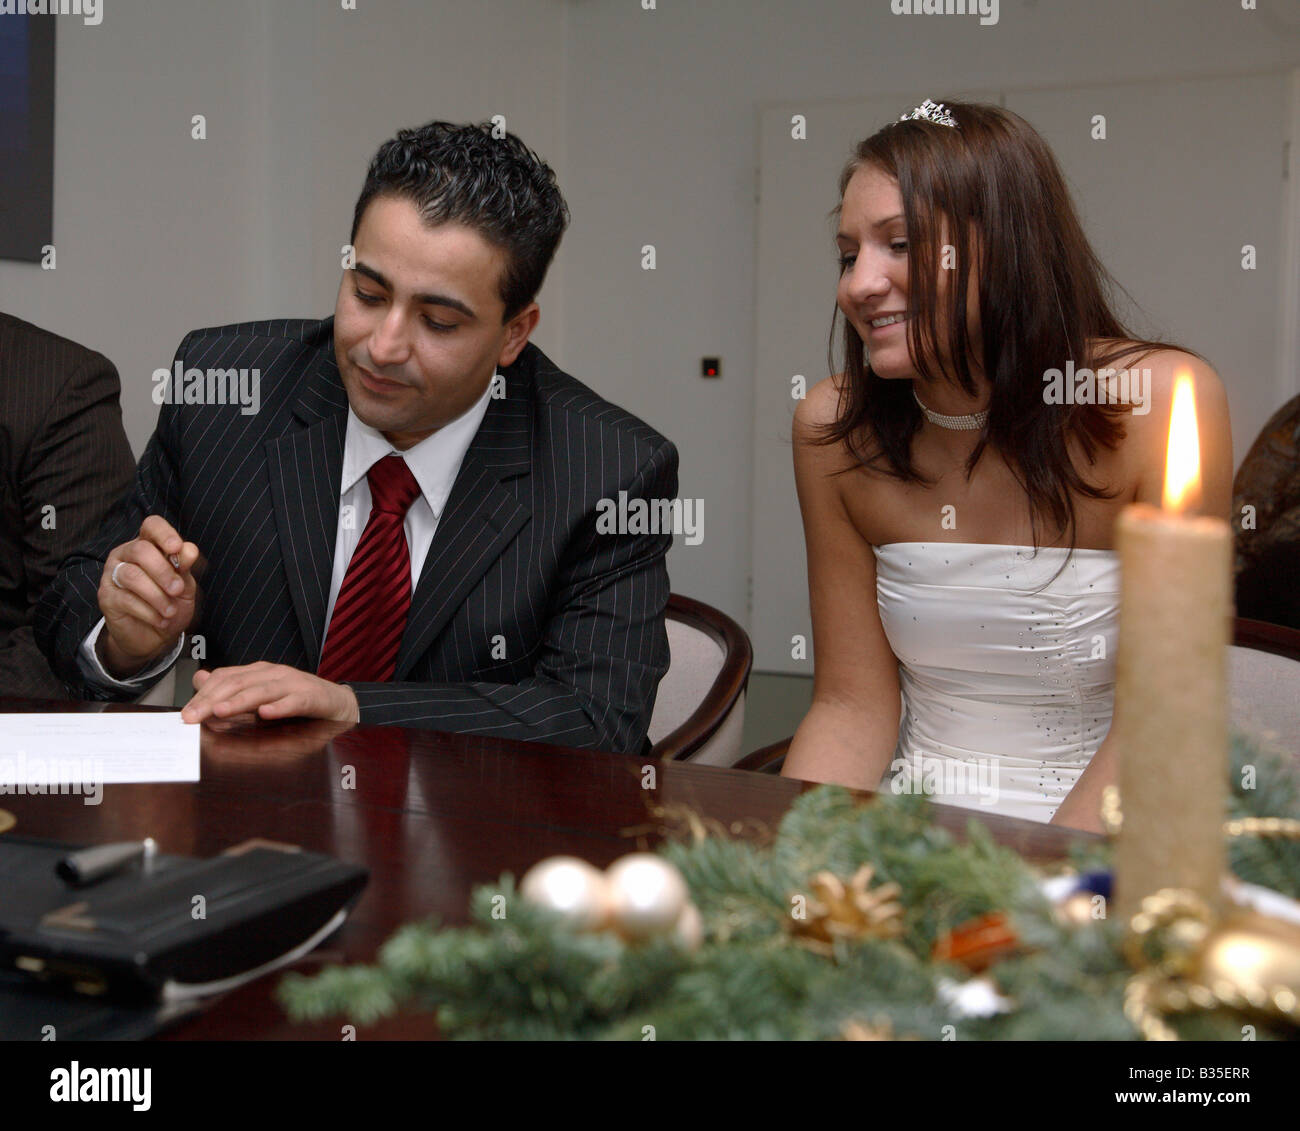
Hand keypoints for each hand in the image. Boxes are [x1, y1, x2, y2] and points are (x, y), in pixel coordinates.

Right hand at [98, 516, 200, 676]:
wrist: (156, 636)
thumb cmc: (171, 602)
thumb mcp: (184, 584)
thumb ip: (185, 566)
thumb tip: (189, 549)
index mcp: (149, 545)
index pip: (151, 526)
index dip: (164, 533)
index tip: (176, 548)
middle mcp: (127, 554)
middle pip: (140, 550)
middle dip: (163, 571)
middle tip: (178, 589)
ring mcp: (113, 574)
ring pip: (131, 575)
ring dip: (156, 595)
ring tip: (170, 611)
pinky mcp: (106, 596)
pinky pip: (125, 598)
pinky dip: (148, 611)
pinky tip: (160, 619)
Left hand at [181, 662, 359, 724]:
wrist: (336, 701)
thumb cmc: (297, 697)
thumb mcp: (260, 692)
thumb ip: (232, 687)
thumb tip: (200, 678)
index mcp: (259, 671)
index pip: (225, 677)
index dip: (204, 694)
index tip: (186, 714)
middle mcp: (274, 673)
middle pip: (239, 683)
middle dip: (213, 700)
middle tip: (193, 717)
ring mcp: (294, 683)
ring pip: (262, 690)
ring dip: (239, 701)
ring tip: (220, 712)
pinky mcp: (311, 697)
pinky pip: (294, 701)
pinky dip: (279, 707)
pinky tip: (265, 714)